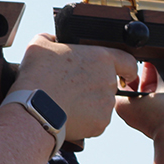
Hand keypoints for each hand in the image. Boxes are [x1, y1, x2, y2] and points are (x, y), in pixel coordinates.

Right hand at [15, 34, 137, 140]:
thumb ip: (53, 39)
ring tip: (67, 103)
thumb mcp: (40, 45)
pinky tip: (68, 115)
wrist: (35, 109)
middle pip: (110, 84)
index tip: (124, 74)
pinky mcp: (100, 124)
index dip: (127, 68)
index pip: (128, 62)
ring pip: (102, 104)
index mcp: (101, 59)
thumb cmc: (38, 75)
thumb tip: (53, 40)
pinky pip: (96, 121)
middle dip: (96, 87)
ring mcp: (106, 104)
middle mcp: (109, 81)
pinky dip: (85, 120)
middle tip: (74, 89)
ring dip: (90, 104)